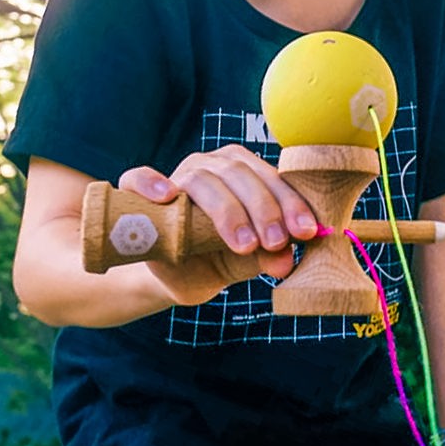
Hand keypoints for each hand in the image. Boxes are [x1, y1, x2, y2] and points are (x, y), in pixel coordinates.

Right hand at [118, 145, 318, 306]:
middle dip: (263, 208)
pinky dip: (150, 182)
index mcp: (241, 174)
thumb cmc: (216, 259)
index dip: (290, 202)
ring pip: (201, 178)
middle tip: (276, 242)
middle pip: (237, 173)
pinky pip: (137, 177)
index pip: (268, 176)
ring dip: (227, 210)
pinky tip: (167, 196)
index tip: (306, 232)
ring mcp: (174, 177)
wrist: (176, 277)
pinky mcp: (138, 194)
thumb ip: (267, 256)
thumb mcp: (248, 261)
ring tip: (244, 245)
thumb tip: (286, 261)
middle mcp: (209, 168)